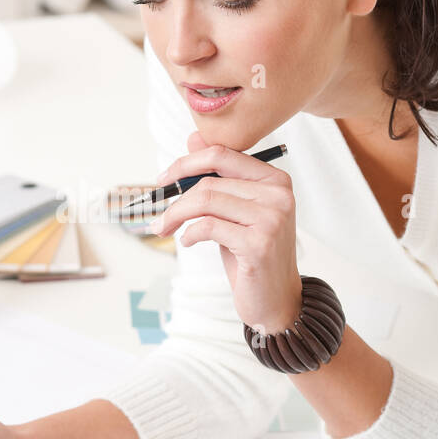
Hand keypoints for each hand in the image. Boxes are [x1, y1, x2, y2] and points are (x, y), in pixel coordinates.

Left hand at [151, 131, 301, 333]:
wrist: (276, 300)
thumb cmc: (252, 254)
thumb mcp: (235, 212)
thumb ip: (219, 177)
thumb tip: (193, 138)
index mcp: (275, 180)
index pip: (223, 154)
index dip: (187, 163)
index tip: (163, 179)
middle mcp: (278, 194)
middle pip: (210, 180)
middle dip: (176, 199)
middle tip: (159, 217)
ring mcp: (271, 218)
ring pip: (206, 200)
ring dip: (176, 216)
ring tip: (165, 228)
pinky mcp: (259, 243)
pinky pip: (208, 226)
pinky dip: (190, 233)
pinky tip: (189, 241)